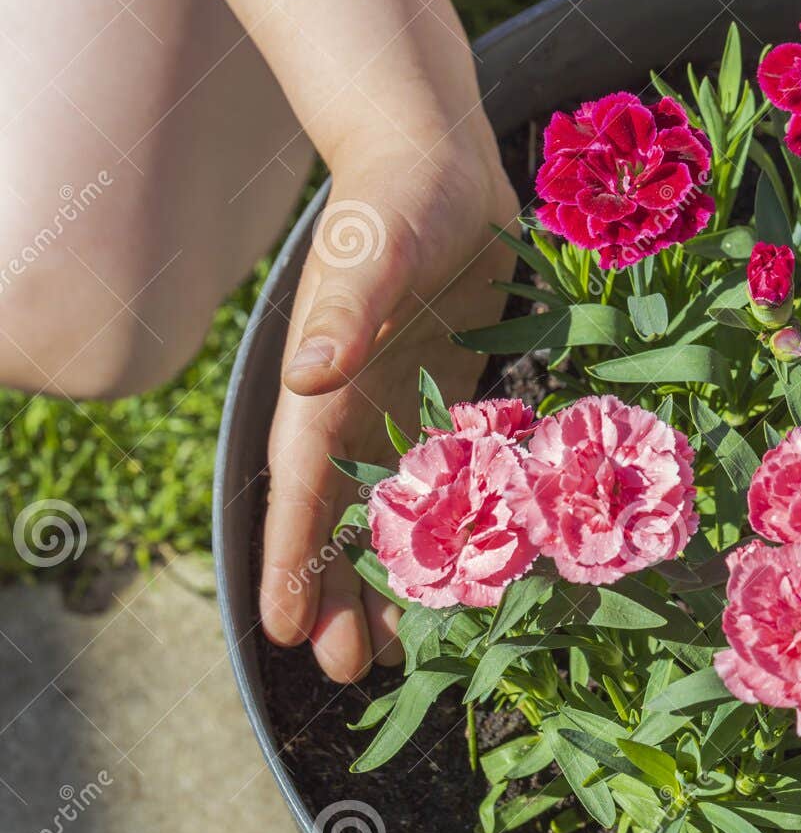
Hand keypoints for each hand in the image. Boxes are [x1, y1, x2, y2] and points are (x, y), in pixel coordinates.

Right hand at [259, 132, 517, 681]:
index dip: (293, 562)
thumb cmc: (398, 199)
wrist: (441, 162)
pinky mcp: (451, 395)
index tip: (288, 633)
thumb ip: (347, 309)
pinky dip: (457, 524)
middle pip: (342, 518)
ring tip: (410, 647)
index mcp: (321, 386)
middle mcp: (354, 408)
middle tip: (355, 670)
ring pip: (395, 510)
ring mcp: (402, 405)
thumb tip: (308, 375)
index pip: (299, 489)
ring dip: (400, 575)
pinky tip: (480, 568)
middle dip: (344, 593)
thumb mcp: (376, 248)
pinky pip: (450, 475)